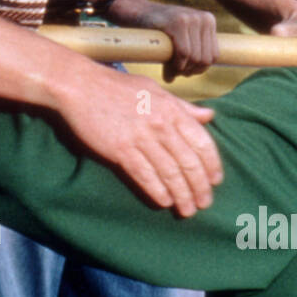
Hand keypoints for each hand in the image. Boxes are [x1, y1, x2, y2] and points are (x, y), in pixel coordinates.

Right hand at [53, 62, 221, 216]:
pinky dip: (157, 191)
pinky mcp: (120, 150)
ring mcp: (140, 138)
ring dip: (181, 195)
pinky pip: (144, 175)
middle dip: (199, 187)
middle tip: (204, 203)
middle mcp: (160, 125)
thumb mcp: (155, 91)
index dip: (212, 166)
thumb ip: (183, 107)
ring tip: (187, 210)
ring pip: (169, 173)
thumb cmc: (117, 87)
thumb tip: (209, 116)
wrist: (80, 86)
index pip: (202, 143)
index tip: (215, 181)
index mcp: (172, 110)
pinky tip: (165, 201)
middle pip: (188, 163)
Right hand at [141, 2, 217, 81]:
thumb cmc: (161, 28)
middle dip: (191, 71)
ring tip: (171, 72)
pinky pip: (184, 53)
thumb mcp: (183, 35)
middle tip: (177, 73)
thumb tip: (195, 73)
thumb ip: (193, 50)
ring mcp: (191, 19)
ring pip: (195, 58)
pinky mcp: (178, 22)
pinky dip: (177, 65)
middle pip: (205, 59)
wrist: (140, 12)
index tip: (186, 71)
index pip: (214, 55)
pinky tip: (169, 67)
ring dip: (182, 70)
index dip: (200, 69)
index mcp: (209, 21)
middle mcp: (204, 18)